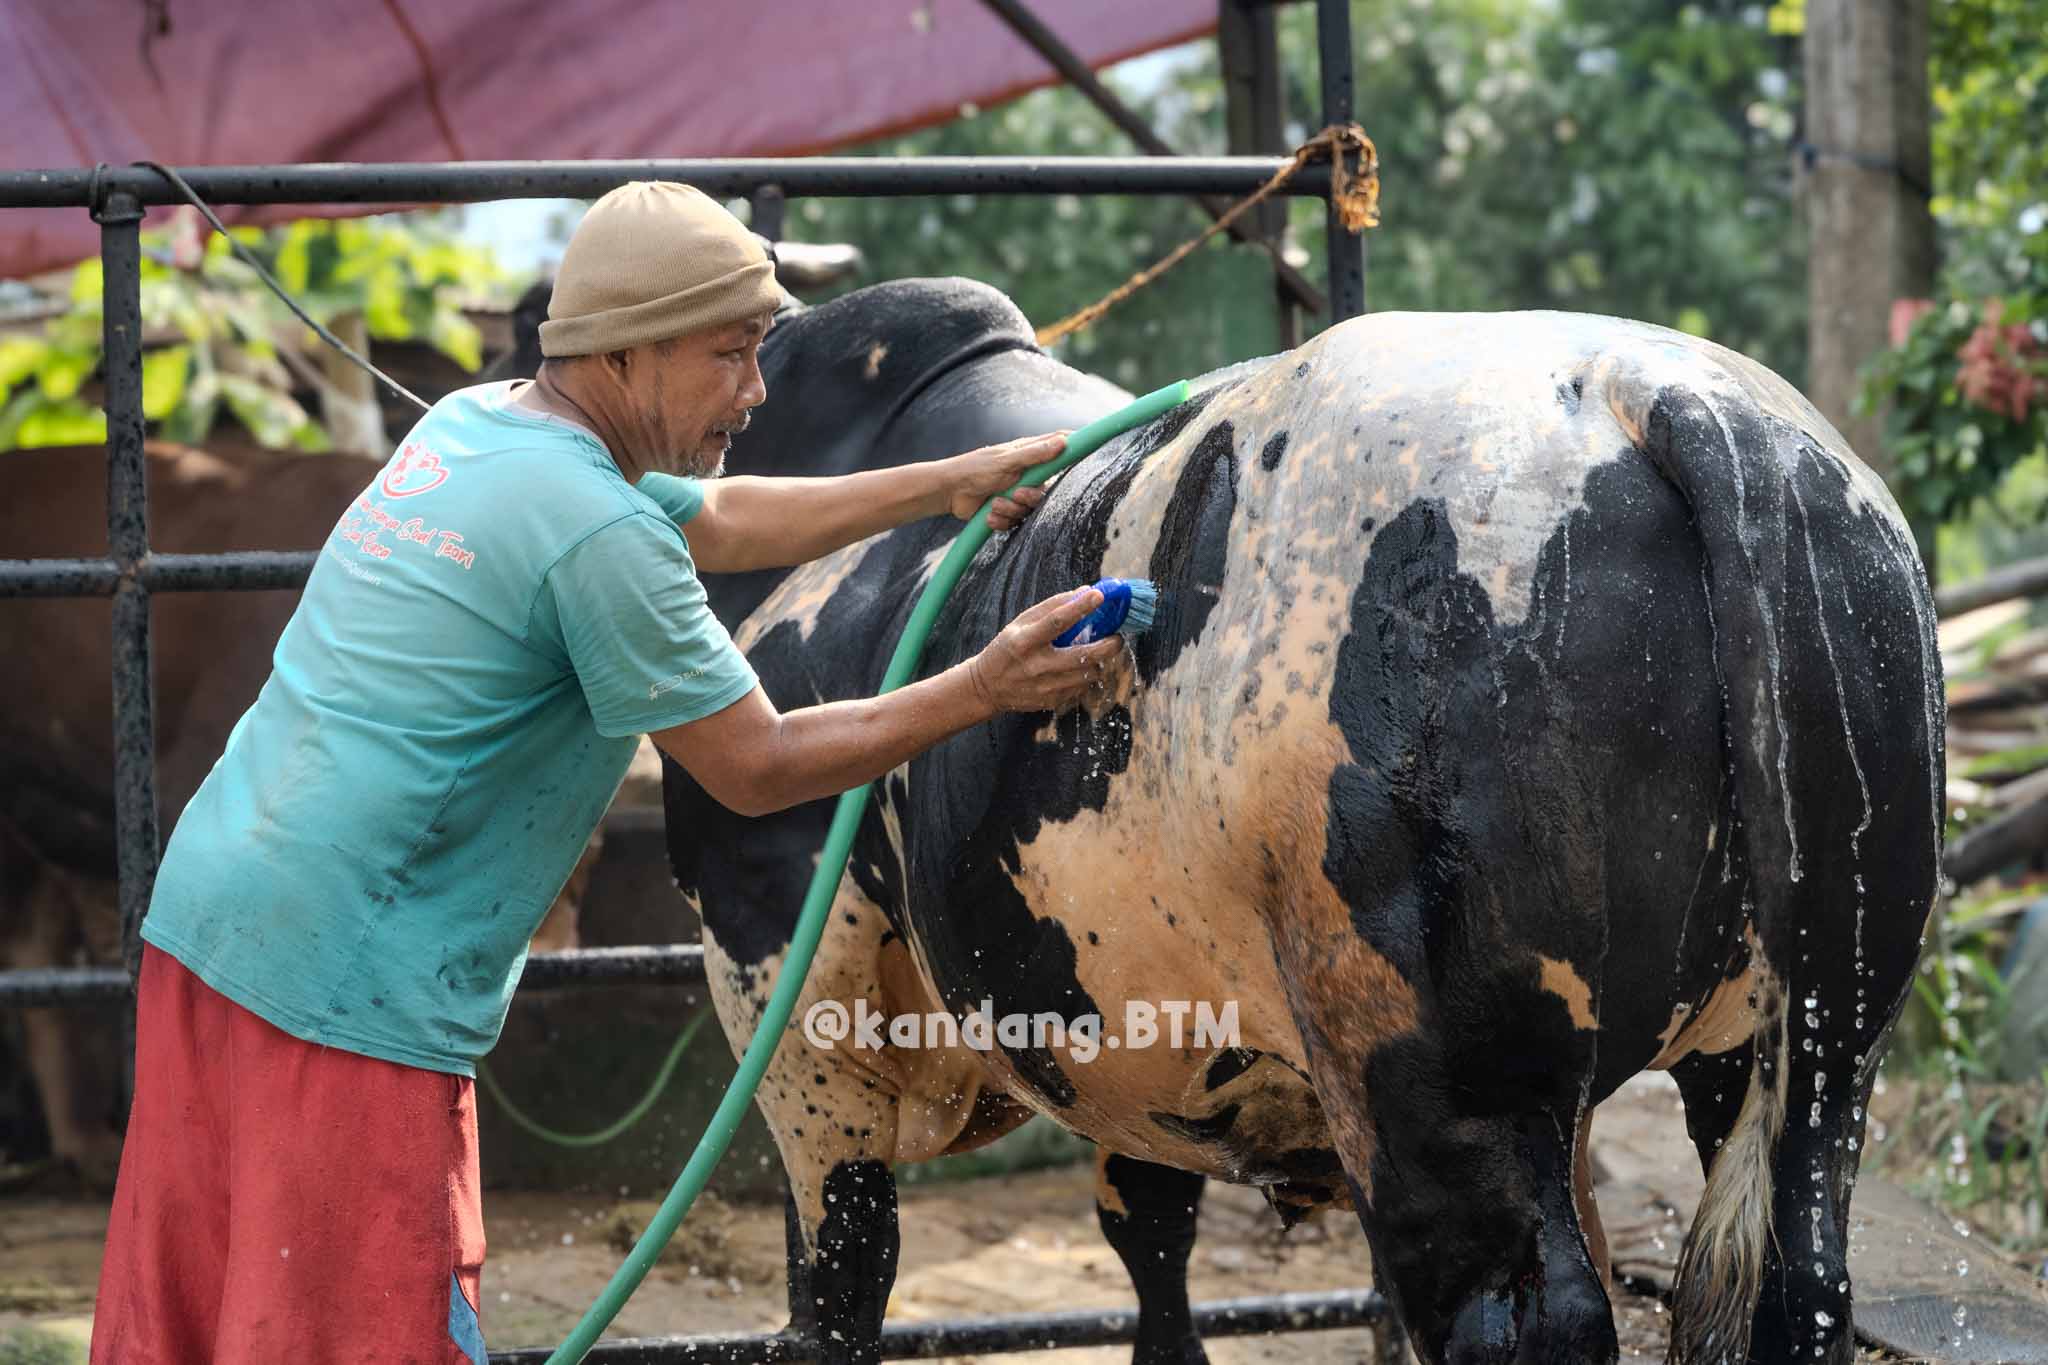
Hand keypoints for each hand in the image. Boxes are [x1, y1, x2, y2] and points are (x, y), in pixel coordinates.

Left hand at [944, 431, 1069, 529]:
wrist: (949, 492)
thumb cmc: (974, 469)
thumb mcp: (1006, 461)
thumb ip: (1035, 454)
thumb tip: (1063, 441)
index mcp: (1027, 455)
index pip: (1057, 446)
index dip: (1073, 446)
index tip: (1087, 449)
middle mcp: (1025, 474)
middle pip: (1045, 491)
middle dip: (1030, 497)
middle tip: (1016, 494)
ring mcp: (1015, 493)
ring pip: (1029, 509)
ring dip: (1011, 510)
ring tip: (993, 504)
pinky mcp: (1006, 511)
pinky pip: (1015, 522)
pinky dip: (1001, 520)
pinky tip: (989, 515)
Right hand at [966, 586, 1126, 713]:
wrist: (988, 687)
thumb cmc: (1008, 648)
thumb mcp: (1021, 623)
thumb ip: (1052, 607)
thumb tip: (1085, 592)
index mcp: (1025, 641)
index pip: (1056, 621)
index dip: (1080, 607)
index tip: (1099, 595)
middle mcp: (1036, 665)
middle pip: (1083, 656)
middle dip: (1108, 646)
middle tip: (1117, 638)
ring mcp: (1045, 687)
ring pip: (1088, 674)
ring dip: (1098, 662)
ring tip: (1094, 653)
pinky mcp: (1052, 702)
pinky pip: (1081, 688)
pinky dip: (1085, 676)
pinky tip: (1077, 670)